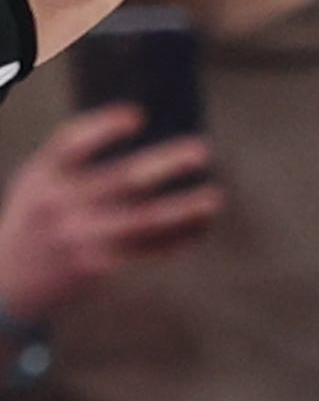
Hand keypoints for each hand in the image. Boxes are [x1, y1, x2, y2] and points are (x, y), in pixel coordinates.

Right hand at [0, 107, 221, 318]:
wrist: (8, 285)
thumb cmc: (37, 219)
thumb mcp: (37, 183)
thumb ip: (74, 159)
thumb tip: (141, 125)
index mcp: (43, 177)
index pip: (69, 143)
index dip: (102, 127)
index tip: (137, 115)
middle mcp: (61, 205)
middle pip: (120, 179)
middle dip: (164, 163)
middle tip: (202, 150)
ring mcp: (80, 237)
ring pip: (142, 221)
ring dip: (182, 210)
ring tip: (215, 198)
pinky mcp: (97, 266)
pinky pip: (147, 250)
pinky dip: (178, 238)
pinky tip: (202, 226)